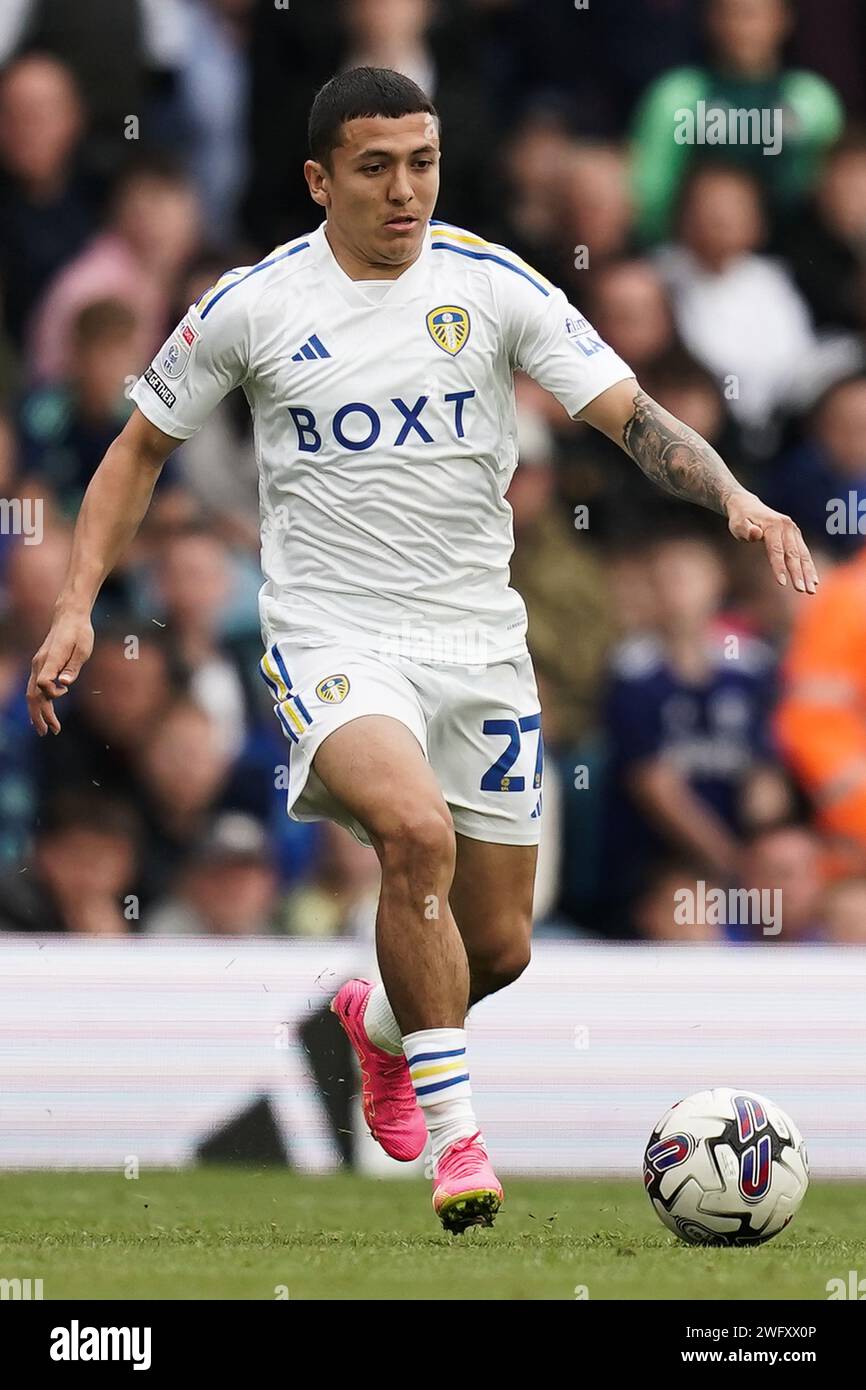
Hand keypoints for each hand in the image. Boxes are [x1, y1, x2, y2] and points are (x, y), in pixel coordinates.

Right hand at [27, 608, 93, 734]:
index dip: (50, 692)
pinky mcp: (41, 667)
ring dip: (38, 713)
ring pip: (32, 694)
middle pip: (33, 694)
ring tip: (48, 730)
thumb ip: (73, 667)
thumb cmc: (79, 633)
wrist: (69, 618)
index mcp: (51, 659)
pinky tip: (44, 714)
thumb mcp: (83, 649)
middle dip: (39, 715)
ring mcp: (38, 666)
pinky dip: (38, 703)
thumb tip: (65, 685)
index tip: (64, 693)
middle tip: (48, 733)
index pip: (42, 681)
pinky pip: (35, 689)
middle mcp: (40, 664)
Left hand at [724, 490, 818, 593]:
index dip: (779, 567)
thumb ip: (745, 530)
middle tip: (802, 590)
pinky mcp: (796, 536)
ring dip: (808, 573)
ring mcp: (794, 531)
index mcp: (774, 525)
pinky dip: (809, 567)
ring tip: (811, 590)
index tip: (781, 583)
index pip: (777, 550)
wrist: (748, 506)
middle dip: (798, 574)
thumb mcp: (737, 524)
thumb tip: (755, 533)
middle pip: (794, 554)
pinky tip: (814, 581)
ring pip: (803, 555)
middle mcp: (787, 527)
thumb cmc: (740, 519)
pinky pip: (804, 553)